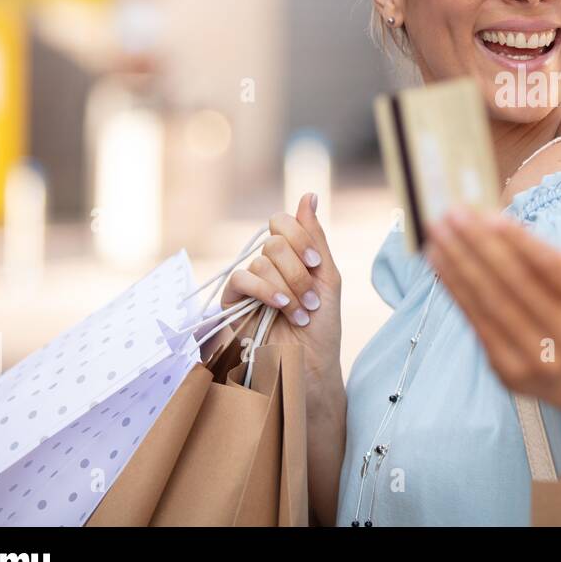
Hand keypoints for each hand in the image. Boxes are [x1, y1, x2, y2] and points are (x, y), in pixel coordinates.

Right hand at [220, 192, 342, 386]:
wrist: (311, 366)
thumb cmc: (322, 326)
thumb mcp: (327, 278)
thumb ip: (315, 238)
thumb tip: (309, 195)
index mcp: (289, 255)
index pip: (282, 222)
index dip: (299, 236)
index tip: (316, 264)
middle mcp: (267, 265)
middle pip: (274, 242)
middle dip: (298, 271)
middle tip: (312, 299)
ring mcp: (249, 282)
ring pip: (261, 261)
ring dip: (287, 288)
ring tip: (301, 313)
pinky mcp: (232, 302)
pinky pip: (241, 278)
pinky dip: (265, 290)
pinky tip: (281, 307)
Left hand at [425, 208, 560, 426]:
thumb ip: (539, 258)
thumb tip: (486, 221)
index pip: (556, 268)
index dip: (521, 242)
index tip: (489, 216)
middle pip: (517, 284)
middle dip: (480, 245)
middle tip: (453, 214)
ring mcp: (541, 360)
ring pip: (492, 303)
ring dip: (460, 263)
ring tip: (438, 233)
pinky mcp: (510, 372)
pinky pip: (477, 323)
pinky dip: (455, 289)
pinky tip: (439, 262)